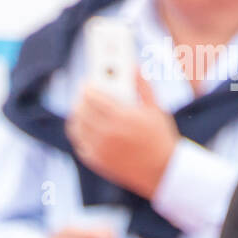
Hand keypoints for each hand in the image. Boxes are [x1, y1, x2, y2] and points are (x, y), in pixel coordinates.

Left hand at [66, 71, 178, 198]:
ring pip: (77, 128)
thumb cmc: (160, 137)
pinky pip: (79, 144)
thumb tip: (133, 67)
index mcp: (123, 117)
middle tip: (83, 96)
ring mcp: (101, 150)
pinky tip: (83, 128)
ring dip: (76, 116)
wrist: (161, 171)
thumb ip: (143, 86)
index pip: (93, 97)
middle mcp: (109, 134)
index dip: (87, 87)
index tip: (87, 83)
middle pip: (82, 111)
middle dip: (81, 100)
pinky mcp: (98, 162)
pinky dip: (79, 134)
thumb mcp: (156, 108)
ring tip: (81, 110)